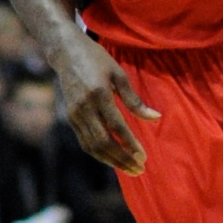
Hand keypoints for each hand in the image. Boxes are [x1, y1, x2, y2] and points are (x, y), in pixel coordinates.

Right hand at [54, 33, 160, 175]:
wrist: (66, 52)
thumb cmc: (97, 60)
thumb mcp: (119, 74)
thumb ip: (135, 100)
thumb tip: (156, 118)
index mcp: (99, 95)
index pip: (117, 127)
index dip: (130, 144)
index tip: (143, 157)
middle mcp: (84, 108)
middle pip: (103, 142)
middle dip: (121, 159)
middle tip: (139, 169)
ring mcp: (74, 114)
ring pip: (92, 146)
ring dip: (111, 160)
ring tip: (128, 169)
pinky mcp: (70, 118)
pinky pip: (84, 142)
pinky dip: (99, 153)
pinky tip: (113, 158)